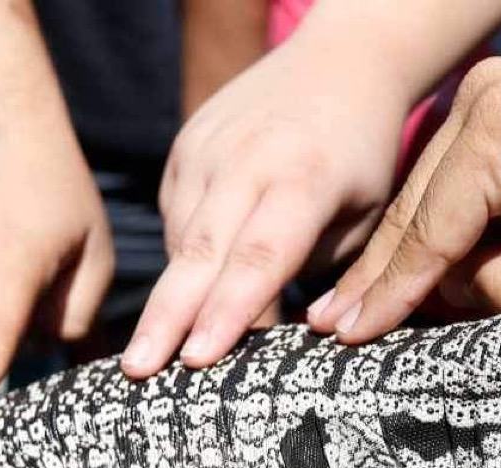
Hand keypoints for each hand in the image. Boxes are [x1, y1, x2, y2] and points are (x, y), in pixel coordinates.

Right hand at [122, 33, 408, 375]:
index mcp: (305, 179)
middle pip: (201, 252)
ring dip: (172, 302)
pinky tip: (183, 299)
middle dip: (167, 318)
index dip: (229, 311)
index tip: (198, 359)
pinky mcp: (185, 147)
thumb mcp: (362, 217)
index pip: (259, 257)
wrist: (338, 64)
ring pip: (182, 242)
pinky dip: (183, 263)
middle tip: (139, 370)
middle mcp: (248, 161)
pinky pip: (176, 219)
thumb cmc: (360, 159)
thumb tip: (295, 340)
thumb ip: (328, 275)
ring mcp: (208, 149)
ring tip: (152, 357)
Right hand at [307, 59, 500, 340]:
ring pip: (430, 191)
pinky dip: (438, 223)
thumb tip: (434, 295)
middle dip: (378, 274)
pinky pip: (457, 174)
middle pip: (416, 206)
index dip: (388, 295)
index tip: (343, 341)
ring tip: (350, 308)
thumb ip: (495, 290)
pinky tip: (403, 269)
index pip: (429, 231)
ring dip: (402, 251)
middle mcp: (486, 94)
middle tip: (325, 328)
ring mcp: (496, 90)